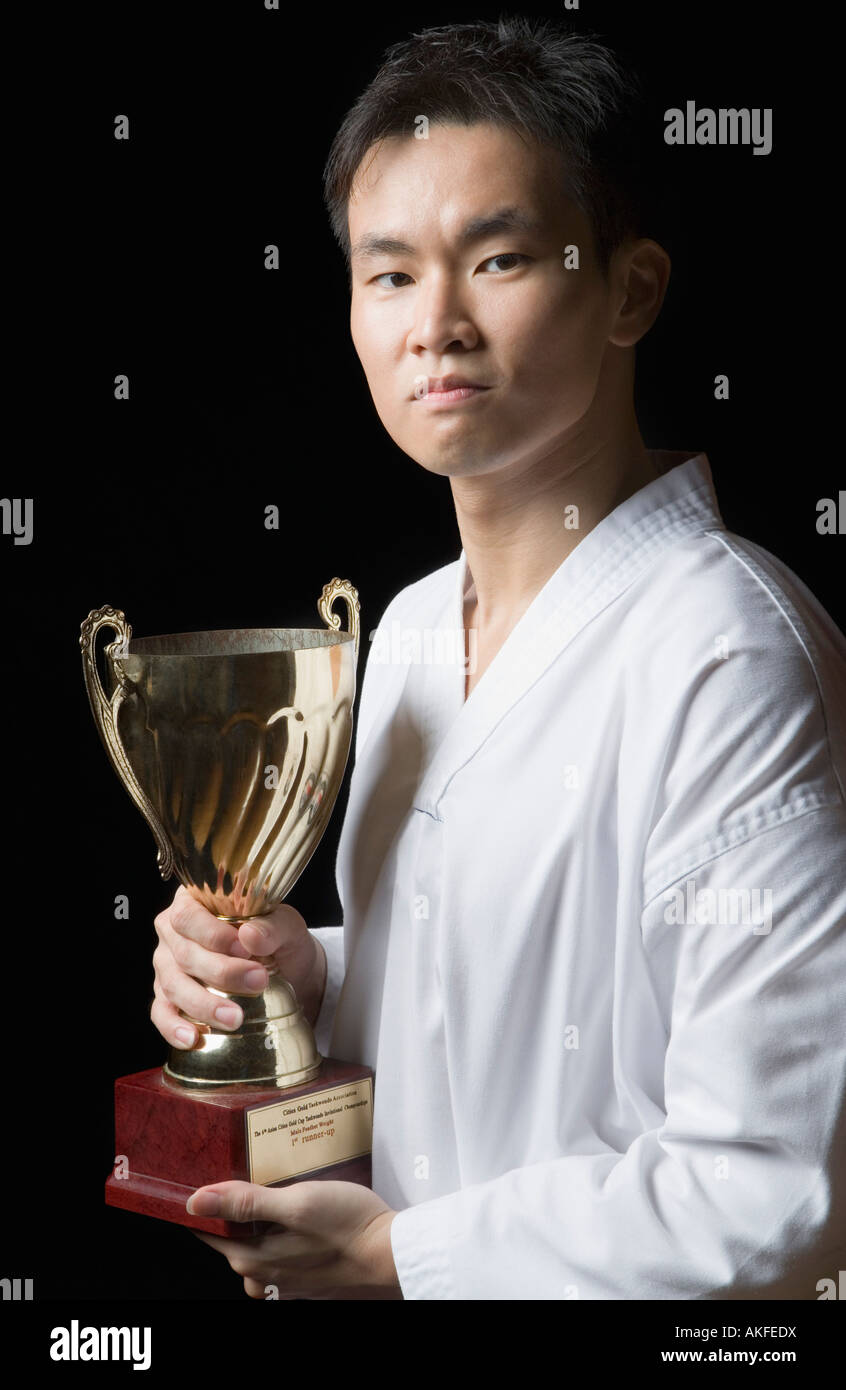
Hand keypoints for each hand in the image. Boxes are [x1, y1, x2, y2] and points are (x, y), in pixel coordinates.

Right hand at [151, 885, 326, 1048]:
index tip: (244, 950)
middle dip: (220, 973)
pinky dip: (174, 1028)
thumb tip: (250, 936)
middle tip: (257, 982)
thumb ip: (273, 926)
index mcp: (195, 903)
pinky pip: (162, 1014)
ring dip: (203, 1004)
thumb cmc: (278, 940)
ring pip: (173, 986)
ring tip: (235, 1018)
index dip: (212, 935)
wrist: (285, 971)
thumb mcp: (286, 926)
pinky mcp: (168, 998)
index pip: (188, 916)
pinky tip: (193, 1038)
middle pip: (183, 954)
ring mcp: (167, 966)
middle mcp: (174, 934)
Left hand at [187, 1180, 401, 1299]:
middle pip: (232, 1235)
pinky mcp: (304, 1278)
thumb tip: (195, 1201)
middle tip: (260, 1172)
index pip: (209, 1229)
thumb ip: (246, 1203)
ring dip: (265, 1217)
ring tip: (288, 1188)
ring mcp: (284, 1281)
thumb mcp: (296, 1203)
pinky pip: (280, 1250)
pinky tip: (305, 1212)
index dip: (208, 1199)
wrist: (392, 1256)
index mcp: (252, 1260)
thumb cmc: (348, 1228)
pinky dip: (284, 1230)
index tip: (212, 1172)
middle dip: (239, 1206)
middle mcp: (262, 1278)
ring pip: (258, 1241)